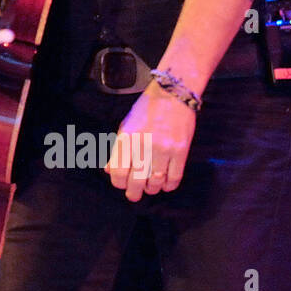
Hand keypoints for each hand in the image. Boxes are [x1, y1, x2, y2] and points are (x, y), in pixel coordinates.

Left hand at [103, 84, 195, 201]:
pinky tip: (166, 184)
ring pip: (156, 182)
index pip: (118, 172)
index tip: (122, 184)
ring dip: (152, 189)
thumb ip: (117, 150)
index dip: (119, 183)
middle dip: (134, 193)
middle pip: (136, 181)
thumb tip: (109, 171)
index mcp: (126, 138)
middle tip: (134, 195)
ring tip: (151, 187)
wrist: (172, 94)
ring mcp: (163, 149)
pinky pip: (174, 177)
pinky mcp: (180, 151)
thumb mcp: (126, 126)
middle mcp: (143, 145)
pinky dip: (169, 185)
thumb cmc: (146, 110)